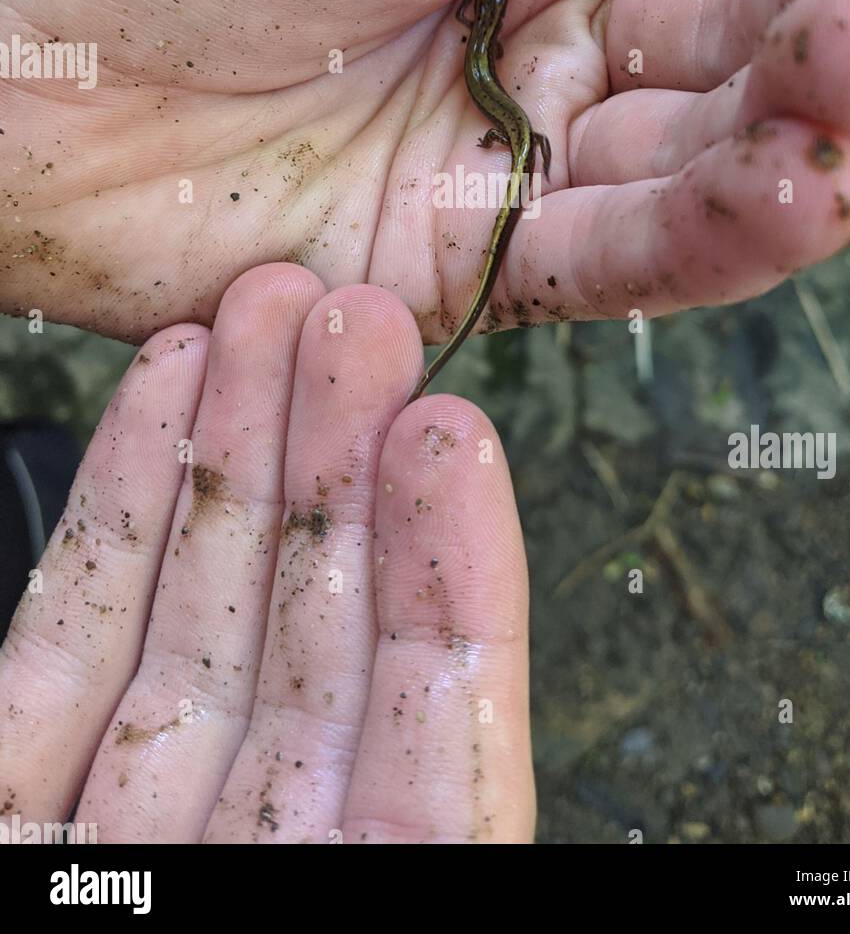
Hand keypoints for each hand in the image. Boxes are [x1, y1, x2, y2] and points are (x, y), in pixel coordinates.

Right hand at [0, 266, 532, 842]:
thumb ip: (434, 836)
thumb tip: (475, 719)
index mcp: (357, 870)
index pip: (432, 706)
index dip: (444, 562)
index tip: (446, 429)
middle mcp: (256, 834)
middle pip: (315, 619)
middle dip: (336, 454)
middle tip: (357, 320)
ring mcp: (132, 806)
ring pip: (198, 599)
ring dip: (235, 441)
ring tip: (270, 307)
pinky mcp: (19, 788)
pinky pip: (69, 637)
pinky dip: (116, 502)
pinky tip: (168, 386)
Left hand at [1, 0, 849, 339]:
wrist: (21, 76)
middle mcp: (547, 36)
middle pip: (734, 30)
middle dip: (836, 0)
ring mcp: (518, 156)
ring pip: (703, 148)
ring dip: (807, 115)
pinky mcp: (476, 264)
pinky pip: (629, 252)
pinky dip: (723, 223)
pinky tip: (807, 179)